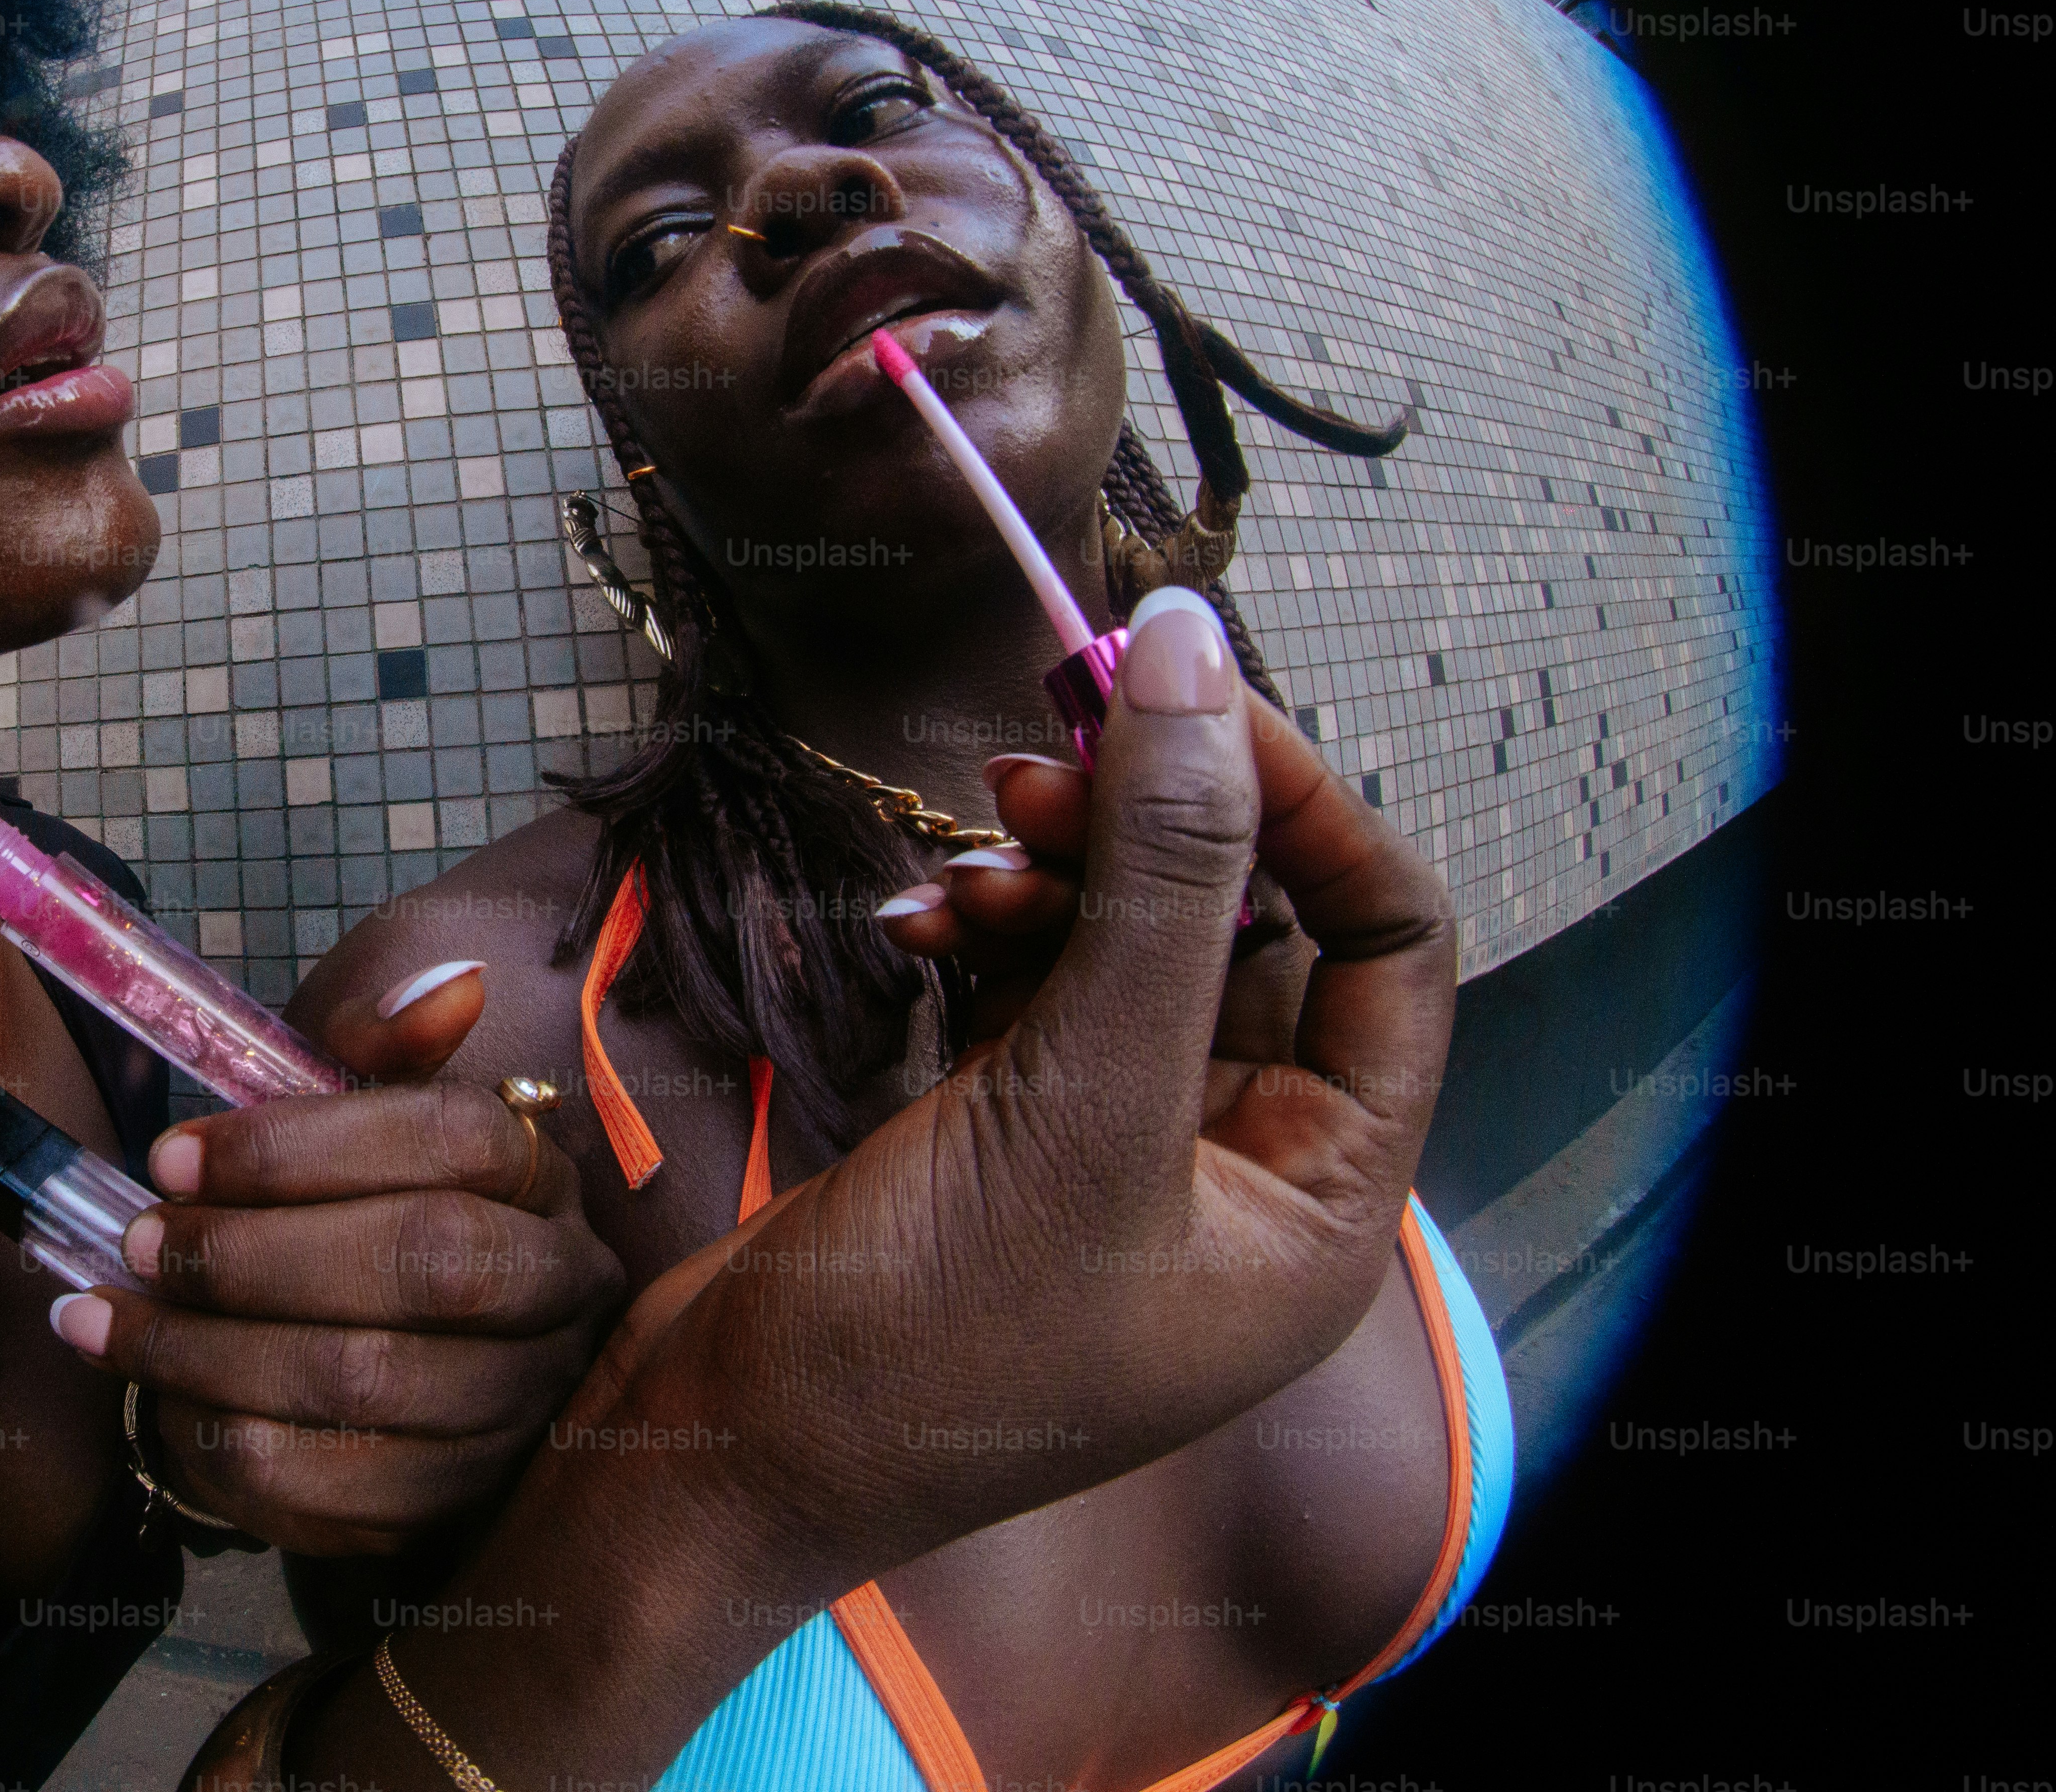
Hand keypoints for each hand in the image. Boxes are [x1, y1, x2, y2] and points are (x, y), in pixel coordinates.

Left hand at [44, 967, 627, 1553]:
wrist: (410, 1374)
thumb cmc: (366, 1215)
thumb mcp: (367, 1120)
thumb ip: (380, 1050)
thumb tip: (452, 981)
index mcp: (538, 1172)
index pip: (449, 1138)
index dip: (301, 1147)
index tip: (171, 1156)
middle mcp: (560, 1288)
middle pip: (423, 1263)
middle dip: (254, 1255)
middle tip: (137, 1242)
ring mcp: (520, 1407)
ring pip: (365, 1383)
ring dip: (208, 1354)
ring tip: (100, 1322)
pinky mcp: (461, 1503)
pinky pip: (335, 1490)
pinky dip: (226, 1445)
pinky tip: (154, 1404)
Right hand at [578, 586, 1453, 1581]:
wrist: (725, 1454)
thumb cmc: (927, 1342)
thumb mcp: (1074, 1104)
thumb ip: (1158, 880)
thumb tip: (1193, 660)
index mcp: (1319, 1206)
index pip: (1388, 945)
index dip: (1304, 805)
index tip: (1181, 697)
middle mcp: (1240, 1177)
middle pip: (1254, 927)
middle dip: (1157, 827)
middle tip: (1046, 752)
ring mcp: (1120, 1152)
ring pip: (1135, 942)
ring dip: (1060, 867)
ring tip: (974, 837)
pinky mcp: (1011, 1133)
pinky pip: (1040, 982)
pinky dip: (990, 927)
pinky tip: (921, 916)